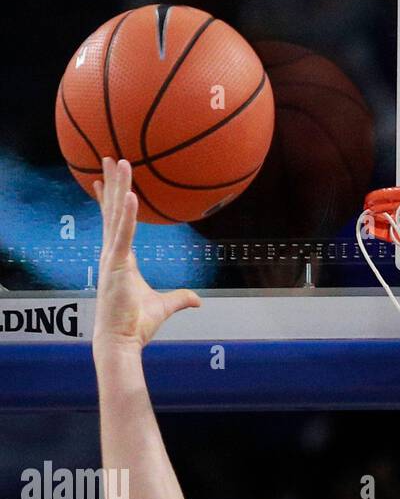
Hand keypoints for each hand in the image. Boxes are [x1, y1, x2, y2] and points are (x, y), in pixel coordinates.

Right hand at [92, 157, 200, 352]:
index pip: (115, 223)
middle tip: (110, 157)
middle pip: (112, 211)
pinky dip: (127, 215)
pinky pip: (123, 235)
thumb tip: (197, 300)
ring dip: (118, 187)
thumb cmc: (135, 325)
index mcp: (120, 258)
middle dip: (110, 183)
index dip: (109, 201)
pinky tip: (129, 195)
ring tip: (120, 162)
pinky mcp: (116, 265)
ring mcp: (111, 257)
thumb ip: (181, 299)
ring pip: (115, 215)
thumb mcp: (163, 306)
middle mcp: (112, 253)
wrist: (122, 341)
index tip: (103, 180)